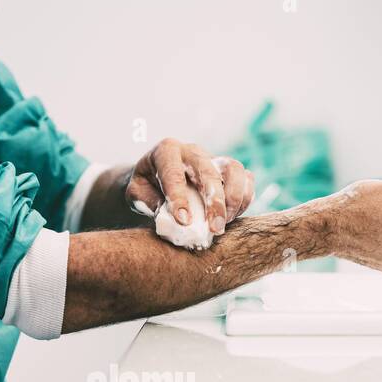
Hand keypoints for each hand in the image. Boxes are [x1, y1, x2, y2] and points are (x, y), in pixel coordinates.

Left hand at [126, 138, 254, 235]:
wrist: (156, 180)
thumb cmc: (145, 188)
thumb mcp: (136, 194)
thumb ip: (150, 203)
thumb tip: (172, 218)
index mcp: (166, 151)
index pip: (174, 172)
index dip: (179, 197)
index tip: (183, 220)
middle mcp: (192, 152)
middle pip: (209, 171)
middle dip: (215, 202)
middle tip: (215, 229)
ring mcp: (213, 159)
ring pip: (234, 170)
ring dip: (234, 200)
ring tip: (224, 224)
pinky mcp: (227, 171)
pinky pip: (246, 179)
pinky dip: (245, 199)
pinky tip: (232, 217)